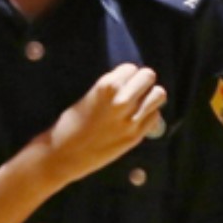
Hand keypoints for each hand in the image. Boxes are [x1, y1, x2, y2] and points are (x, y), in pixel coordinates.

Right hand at [41, 64, 165, 184]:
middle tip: (135, 89)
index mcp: (107, 86)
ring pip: (158, 95)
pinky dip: (149, 115)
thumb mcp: (89, 97)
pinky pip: (155, 116)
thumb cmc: (70, 124)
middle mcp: (122, 100)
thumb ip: (111, 88)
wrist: (63, 155)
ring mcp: (131, 120)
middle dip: (143, 81)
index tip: (123, 81)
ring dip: (150, 96)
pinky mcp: (135, 136)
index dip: (127, 74)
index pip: (131, 68)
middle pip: (149, 76)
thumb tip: (131, 80)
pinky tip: (137, 119)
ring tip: (140, 103)